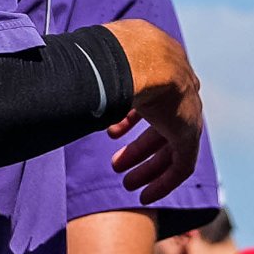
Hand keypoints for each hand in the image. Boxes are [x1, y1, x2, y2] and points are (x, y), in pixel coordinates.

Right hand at [95, 17, 204, 203]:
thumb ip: (92, 74)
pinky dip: (164, 183)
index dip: (128, 119)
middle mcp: (178, 91)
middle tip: (116, 165)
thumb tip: (64, 71)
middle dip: (137, 149)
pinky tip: (145, 197)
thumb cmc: (114, 56)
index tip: (112, 134)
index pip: (148, 100)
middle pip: (160, 126)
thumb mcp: (103, 64)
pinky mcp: (190, 134)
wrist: (142, 58)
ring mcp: (187, 112)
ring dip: (147, 167)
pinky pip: (181, 166)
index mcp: (159, 72)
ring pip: (170, 148)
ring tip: (126, 183)